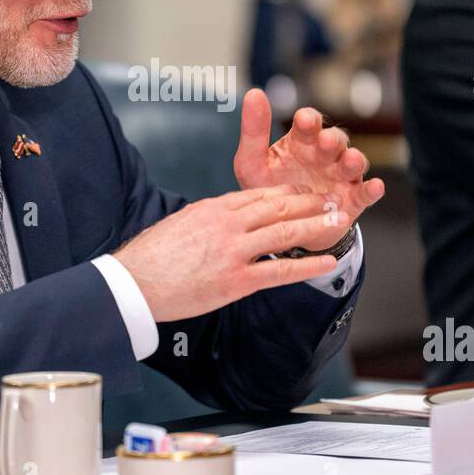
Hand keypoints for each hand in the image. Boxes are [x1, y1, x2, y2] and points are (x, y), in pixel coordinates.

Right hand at [113, 185, 341, 321]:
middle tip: (333, 201)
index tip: (305, 192)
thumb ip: (209, 218)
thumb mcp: (182, 223)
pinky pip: (280, 270)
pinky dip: (308, 265)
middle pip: (279, 206)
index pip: (259, 194)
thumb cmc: (152, 257)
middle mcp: (228, 223)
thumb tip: (224, 217)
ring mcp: (234, 251)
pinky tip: (327, 263)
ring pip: (286, 231)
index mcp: (214, 207)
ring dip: (317, 226)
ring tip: (340, 223)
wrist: (134, 282)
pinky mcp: (236, 280)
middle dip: (310, 203)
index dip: (288, 192)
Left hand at [232, 89, 384, 249]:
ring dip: (354, 160)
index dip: (309, 120)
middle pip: (335, 140)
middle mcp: (324, 155)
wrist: (278, 226)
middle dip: (333, 139)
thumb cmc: (267, 188)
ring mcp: (340, 177)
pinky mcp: (351, 200)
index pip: (309, 123)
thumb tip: (254, 93)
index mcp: (301, 141)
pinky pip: (364, 193)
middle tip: (326, 141)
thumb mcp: (252, 162)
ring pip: (353, 163)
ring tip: (352, 160)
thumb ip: (253, 131)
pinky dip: (372, 189)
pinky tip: (376, 186)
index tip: (304, 120)